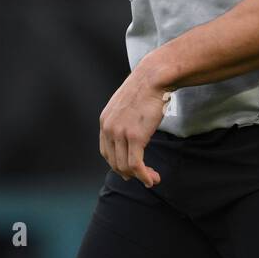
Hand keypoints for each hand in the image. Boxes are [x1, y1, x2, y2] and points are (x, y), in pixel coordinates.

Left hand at [99, 64, 172, 187]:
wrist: (153, 77)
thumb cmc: (145, 90)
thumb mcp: (126, 105)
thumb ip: (123, 120)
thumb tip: (131, 134)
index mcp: (104, 122)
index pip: (106, 153)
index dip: (118, 165)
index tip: (130, 171)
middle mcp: (108, 128)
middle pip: (114, 162)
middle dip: (129, 174)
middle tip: (145, 177)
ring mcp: (120, 133)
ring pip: (125, 166)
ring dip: (139, 177)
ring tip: (152, 179)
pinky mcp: (135, 136)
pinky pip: (136, 165)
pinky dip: (143, 176)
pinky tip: (151, 180)